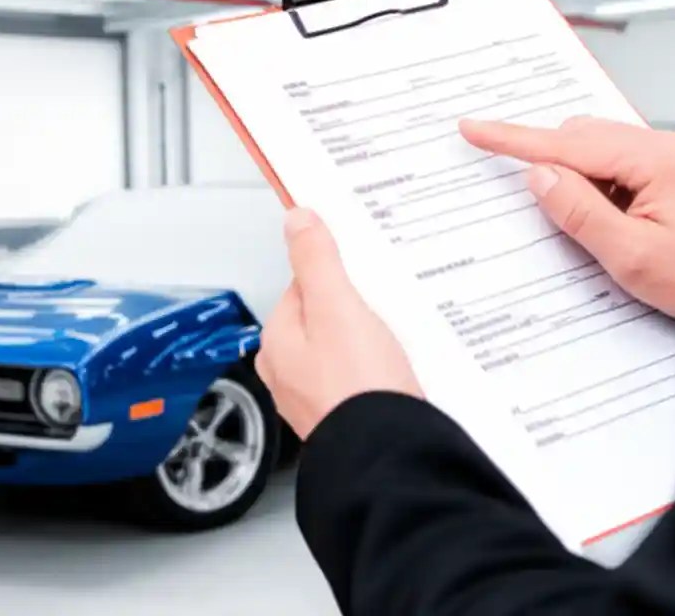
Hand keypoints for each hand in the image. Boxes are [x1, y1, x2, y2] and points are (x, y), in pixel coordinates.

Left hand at [256, 209, 423, 439]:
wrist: (387, 454)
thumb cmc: (358, 389)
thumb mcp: (337, 306)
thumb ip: (316, 260)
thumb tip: (298, 220)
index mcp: (277, 340)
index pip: (301, 285)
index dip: (335, 274)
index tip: (360, 269)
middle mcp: (288, 373)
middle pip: (323, 318)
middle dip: (354, 310)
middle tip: (383, 308)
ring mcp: (317, 397)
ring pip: (344, 349)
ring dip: (369, 341)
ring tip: (394, 340)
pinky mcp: (347, 416)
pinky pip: (361, 378)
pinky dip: (378, 371)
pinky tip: (398, 372)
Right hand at [461, 116, 674, 327]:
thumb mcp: (630, 256)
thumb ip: (579, 212)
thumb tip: (539, 176)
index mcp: (653, 159)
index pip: (568, 143)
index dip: (515, 139)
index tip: (475, 129)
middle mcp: (661, 145)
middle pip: (580, 137)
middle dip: (547, 162)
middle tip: (537, 205)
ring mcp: (667, 156)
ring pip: (595, 149)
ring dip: (573, 177)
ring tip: (590, 225)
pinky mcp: (668, 171)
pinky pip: (614, 164)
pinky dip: (594, 183)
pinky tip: (603, 218)